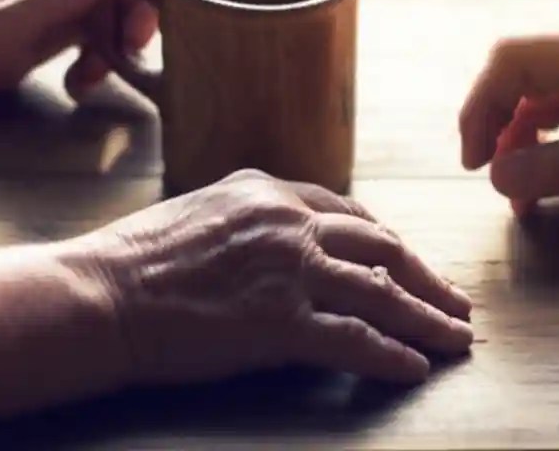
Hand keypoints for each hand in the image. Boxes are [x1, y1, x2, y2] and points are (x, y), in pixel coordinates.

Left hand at [0, 0, 161, 98]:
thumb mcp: (8, 17)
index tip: (174, 2)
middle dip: (137, 20)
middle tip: (127, 54)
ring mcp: (53, 10)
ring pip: (110, 20)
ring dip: (116, 50)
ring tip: (92, 79)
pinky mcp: (46, 37)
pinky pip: (89, 44)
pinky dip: (96, 66)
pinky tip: (79, 86)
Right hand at [74, 169, 474, 385]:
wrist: (100, 294)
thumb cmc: (134, 259)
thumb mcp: (199, 212)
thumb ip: (249, 219)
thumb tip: (277, 241)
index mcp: (268, 189)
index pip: (348, 213)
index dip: (386, 242)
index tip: (408, 261)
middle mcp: (288, 221)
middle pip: (381, 246)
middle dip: (426, 277)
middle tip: (456, 300)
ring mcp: (289, 270)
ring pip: (382, 292)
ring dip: (429, 318)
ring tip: (458, 338)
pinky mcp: (282, 322)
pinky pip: (356, 340)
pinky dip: (393, 355)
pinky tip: (416, 368)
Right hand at [458, 31, 558, 211]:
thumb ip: (555, 169)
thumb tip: (495, 177)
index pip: (509, 59)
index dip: (480, 105)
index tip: (476, 158)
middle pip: (515, 72)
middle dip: (492, 120)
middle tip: (487, 170)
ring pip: (532, 93)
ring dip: (514, 137)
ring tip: (515, 188)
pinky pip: (558, 110)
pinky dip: (540, 142)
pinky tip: (541, 181)